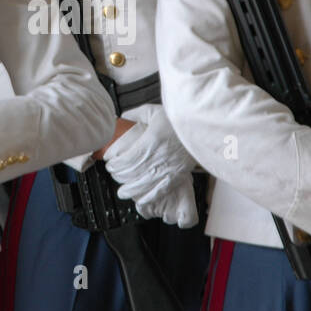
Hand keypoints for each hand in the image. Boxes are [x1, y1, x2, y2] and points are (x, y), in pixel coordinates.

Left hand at [104, 110, 198, 226]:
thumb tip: (122, 117)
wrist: (200, 127)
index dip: (115, 164)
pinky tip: (141, 199)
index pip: (127, 159)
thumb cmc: (178, 120)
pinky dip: (149, 197)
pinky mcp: (178, 175)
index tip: (110, 163)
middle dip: (119, 176)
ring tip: (122, 191)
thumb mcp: (154, 111)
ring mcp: (169, 168)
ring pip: (144, 184)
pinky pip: (161, 190)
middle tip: (114, 174)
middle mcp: (159, 157)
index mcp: (152, 141)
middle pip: (133, 173)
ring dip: (131, 190)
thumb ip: (136, 114)